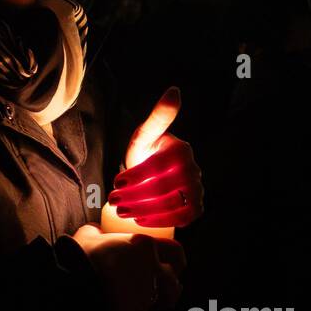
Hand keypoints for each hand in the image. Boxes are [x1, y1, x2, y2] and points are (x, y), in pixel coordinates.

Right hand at [73, 223, 184, 310]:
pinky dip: (146, 310)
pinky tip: (135, 307)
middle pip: (175, 280)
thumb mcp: (88, 235)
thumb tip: (98, 231)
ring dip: (162, 297)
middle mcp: (152, 273)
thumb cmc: (80, 257)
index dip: (174, 255)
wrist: (71, 288)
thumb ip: (98, 231)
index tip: (169, 256)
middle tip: (162, 277)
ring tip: (152, 295)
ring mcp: (146, 297)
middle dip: (171, 279)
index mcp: (145, 248)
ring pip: (167, 300)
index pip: (175, 251)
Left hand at [106, 86, 203, 228]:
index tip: (115, 182)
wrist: (156, 173)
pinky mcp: (196, 208)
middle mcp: (195, 170)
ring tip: (121, 211)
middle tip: (113, 200)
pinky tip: (139, 220)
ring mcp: (198, 191)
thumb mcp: (146, 134)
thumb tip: (174, 90)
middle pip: (163, 189)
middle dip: (135, 197)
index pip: (157, 166)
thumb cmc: (148, 151)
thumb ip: (158, 116)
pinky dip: (160, 221)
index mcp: (182, 150)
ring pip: (172, 205)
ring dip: (144, 211)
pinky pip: (182, 219)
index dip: (135, 176)